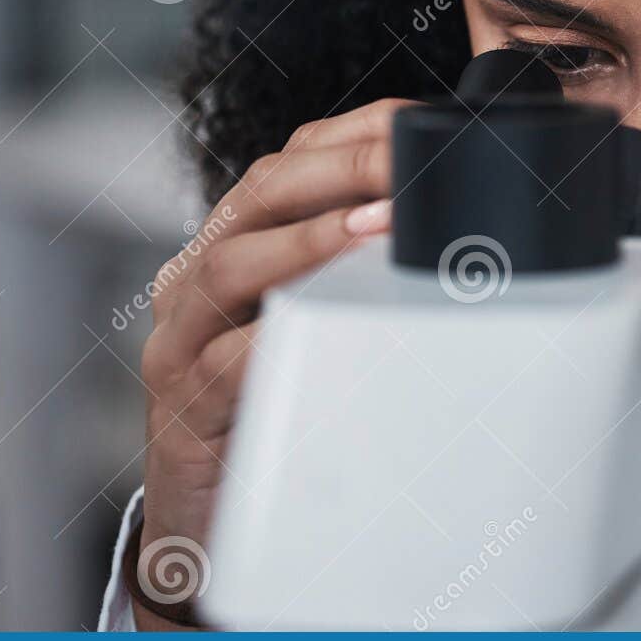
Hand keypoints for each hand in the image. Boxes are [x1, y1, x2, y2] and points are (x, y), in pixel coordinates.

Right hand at [130, 98, 417, 628]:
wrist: (203, 519)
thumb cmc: (271, 407)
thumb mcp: (313, 327)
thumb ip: (361, 274)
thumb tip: (460, 227)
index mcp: (233, 243)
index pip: (291, 160)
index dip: (356, 132)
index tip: (422, 122)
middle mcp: (196, 279)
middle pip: (263, 193)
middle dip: (345, 169)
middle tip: (414, 163)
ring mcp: (180, 341)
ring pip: (235, 264)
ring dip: (313, 239)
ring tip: (379, 223)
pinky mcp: (183, 408)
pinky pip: (228, 364)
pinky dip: (277, 338)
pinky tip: (329, 326)